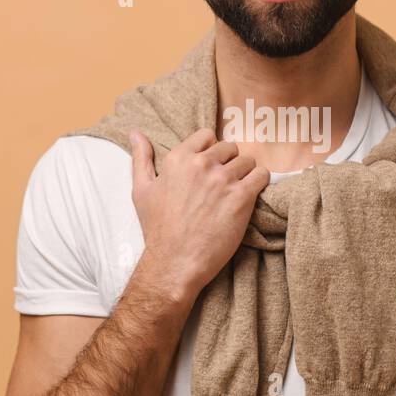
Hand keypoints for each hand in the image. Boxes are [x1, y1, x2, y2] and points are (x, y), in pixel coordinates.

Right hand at [128, 127, 269, 302]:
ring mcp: (223, 179)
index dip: (211, 150)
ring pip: (247, 161)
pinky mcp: (241, 196)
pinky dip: (259, 183)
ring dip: (245, 174)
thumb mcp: (141, 190)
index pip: (207, 135)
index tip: (210, 168)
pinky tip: (250, 196)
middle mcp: (201, 164)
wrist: (175, 262)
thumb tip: (134, 132)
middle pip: (230, 147)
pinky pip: (261, 176)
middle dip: (229, 163)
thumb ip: (140, 158)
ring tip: (235, 193)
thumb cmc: (157, 229)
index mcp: (178, 158)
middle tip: (223, 185)